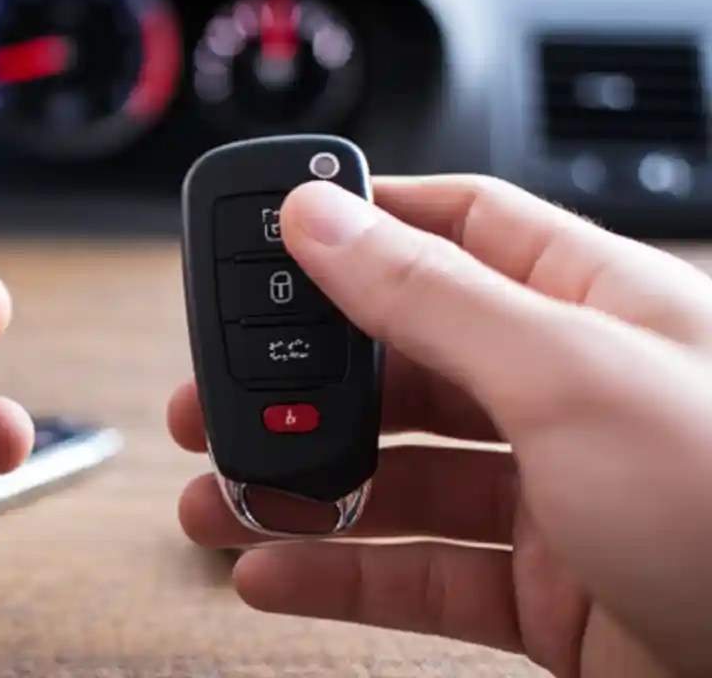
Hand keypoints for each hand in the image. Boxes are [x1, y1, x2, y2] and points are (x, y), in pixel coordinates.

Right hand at [168, 176, 711, 676]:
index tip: (271, 243)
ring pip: (397, 477)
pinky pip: (418, 573)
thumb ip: (431, 298)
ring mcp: (555, 496)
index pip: (458, 230)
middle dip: (302, 383)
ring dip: (302, 491)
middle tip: (217, 398)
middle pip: (403, 362)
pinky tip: (276, 575)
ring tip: (220, 504)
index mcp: (594, 306)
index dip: (362, 227)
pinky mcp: (543, 593)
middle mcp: (570, 394)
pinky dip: (338, 576)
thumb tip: (326, 219)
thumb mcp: (569, 377)